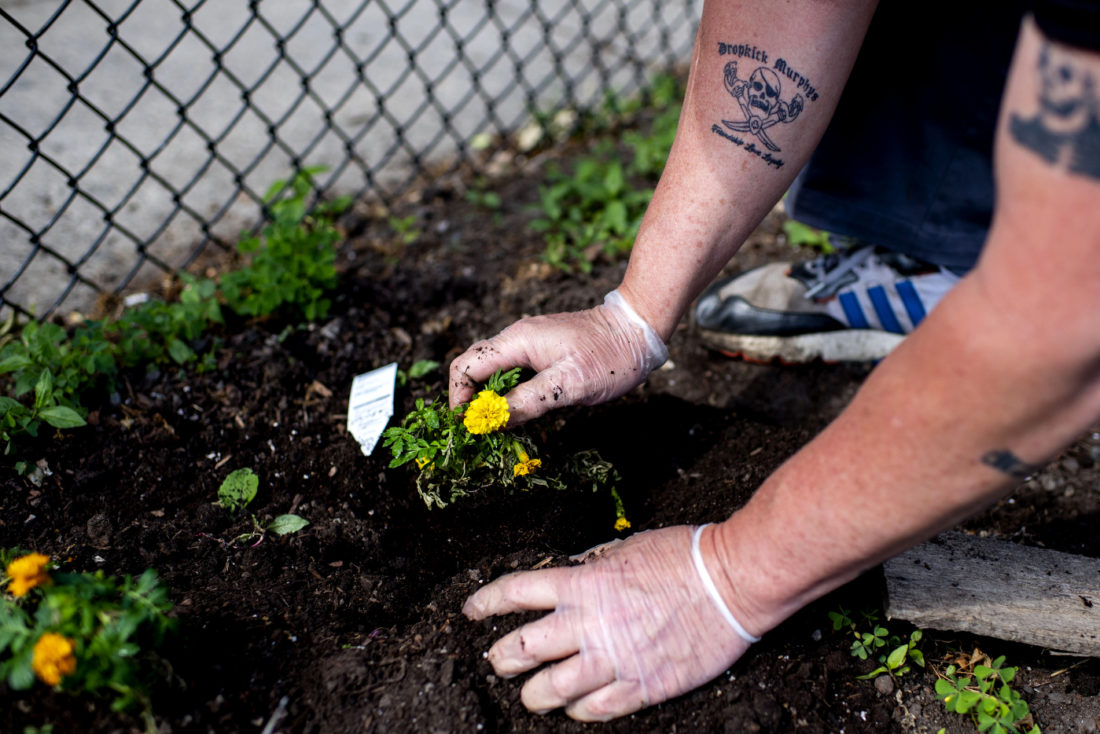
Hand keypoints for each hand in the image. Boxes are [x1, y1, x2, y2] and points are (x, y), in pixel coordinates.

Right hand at [448, 290, 667, 425]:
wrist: (639, 330)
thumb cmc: (609, 356)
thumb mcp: (569, 384)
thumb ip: (527, 402)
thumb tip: (489, 421)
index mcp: (517, 341)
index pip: (467, 367)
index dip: (459, 398)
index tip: (469, 426)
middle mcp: (517, 338)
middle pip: (474, 368)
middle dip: (469, 400)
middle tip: (479, 431)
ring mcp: (529, 344)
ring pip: (492, 372)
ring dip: (488, 399)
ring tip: (495, 428)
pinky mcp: (542, 352)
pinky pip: (512, 373)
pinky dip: (506, 394)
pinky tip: (516, 413)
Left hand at [462, 525, 756, 720]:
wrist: (732, 582)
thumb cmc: (684, 556)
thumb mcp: (627, 548)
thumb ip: (593, 566)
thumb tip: (572, 571)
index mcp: (583, 582)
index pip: (516, 591)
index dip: (485, 603)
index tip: (471, 611)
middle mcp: (589, 622)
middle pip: (521, 649)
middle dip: (501, 658)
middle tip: (498, 661)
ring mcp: (614, 658)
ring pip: (550, 689)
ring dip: (533, 695)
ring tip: (531, 696)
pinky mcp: (641, 685)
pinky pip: (595, 710)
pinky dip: (579, 712)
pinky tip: (576, 709)